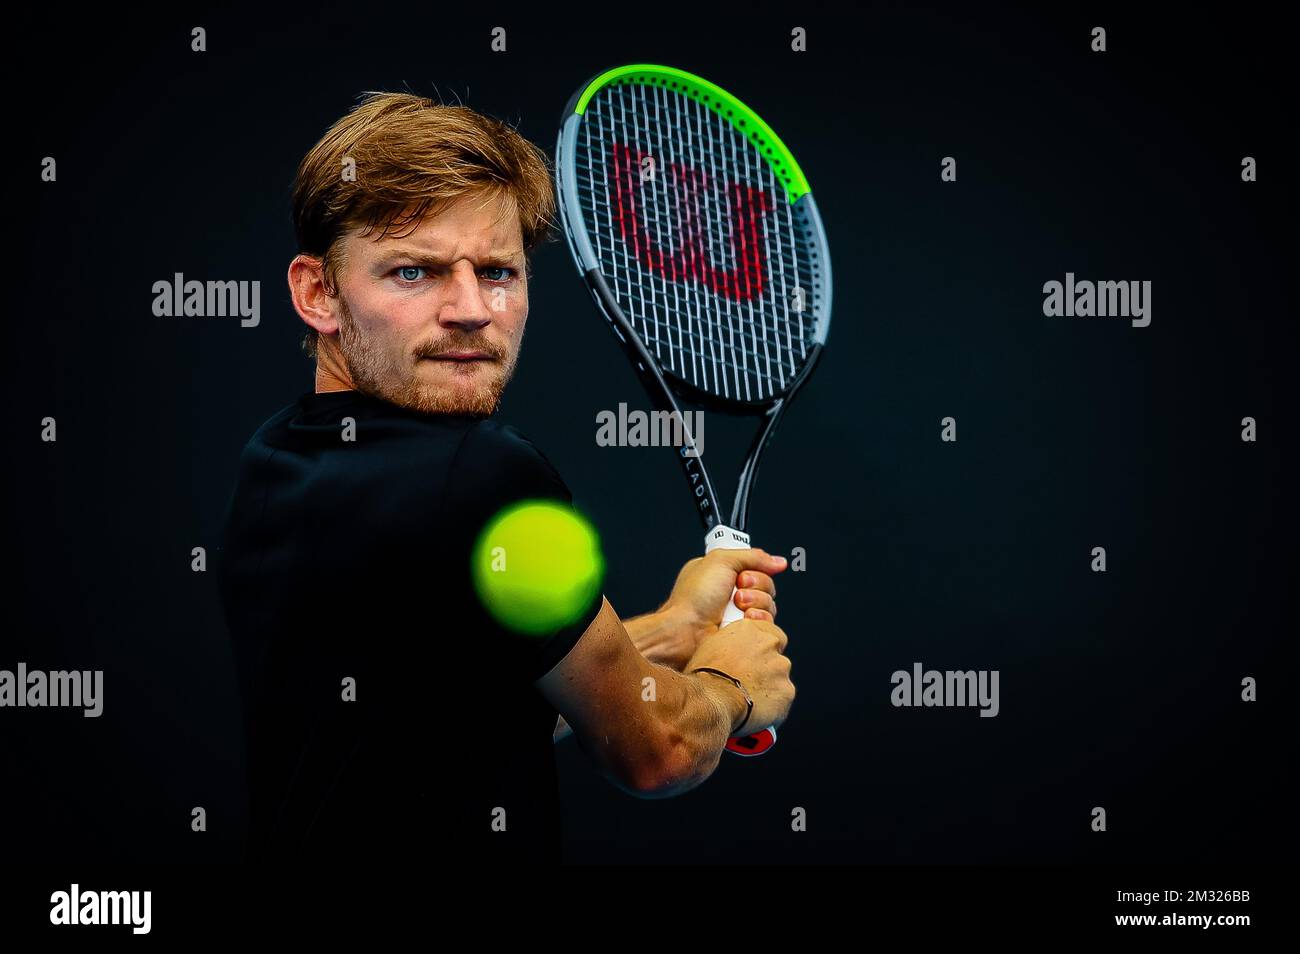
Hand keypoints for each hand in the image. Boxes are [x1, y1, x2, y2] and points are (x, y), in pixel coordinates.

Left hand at [646, 548, 786, 668]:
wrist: (685, 631)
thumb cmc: (693, 598)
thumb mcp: (721, 560)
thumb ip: (753, 556)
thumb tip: (778, 561)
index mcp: (725, 572)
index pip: (758, 566)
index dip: (757, 569)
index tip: (743, 574)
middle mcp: (733, 592)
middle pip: (767, 585)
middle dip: (755, 586)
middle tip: (737, 590)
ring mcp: (738, 613)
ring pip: (769, 604)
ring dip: (755, 603)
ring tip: (736, 606)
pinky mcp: (744, 631)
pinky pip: (766, 623)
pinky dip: (757, 620)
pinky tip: (742, 620)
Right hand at [687, 617, 793, 735]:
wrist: (710, 701)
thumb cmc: (703, 678)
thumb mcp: (709, 648)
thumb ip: (729, 644)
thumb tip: (731, 652)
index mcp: (748, 629)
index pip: (768, 631)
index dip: (761, 647)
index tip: (753, 659)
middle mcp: (768, 643)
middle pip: (776, 653)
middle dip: (766, 666)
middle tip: (749, 680)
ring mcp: (780, 667)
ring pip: (780, 676)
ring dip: (770, 685)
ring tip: (749, 698)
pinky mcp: (787, 691)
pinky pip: (783, 697)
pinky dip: (774, 704)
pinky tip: (757, 710)